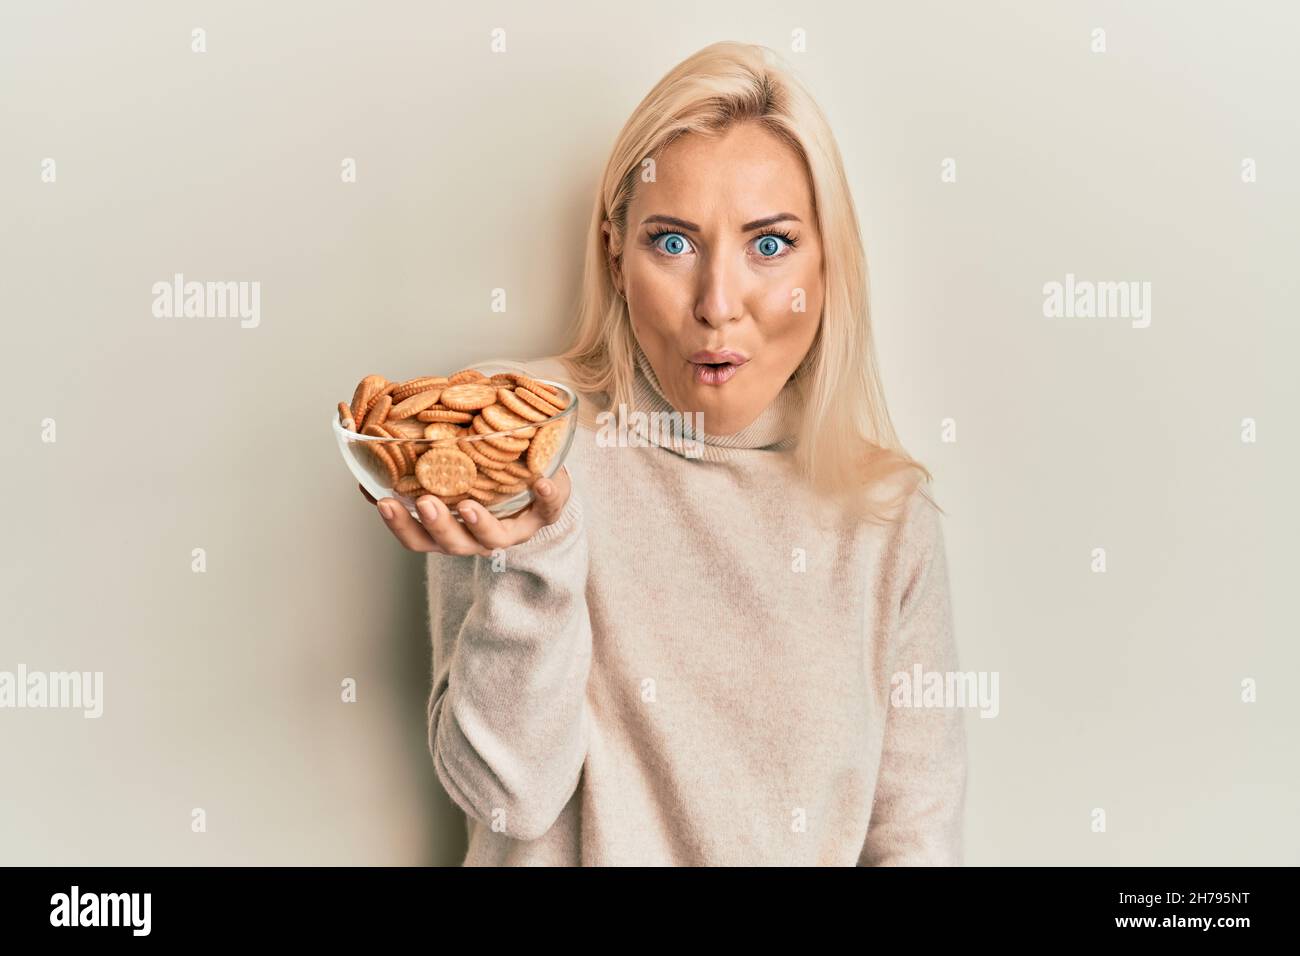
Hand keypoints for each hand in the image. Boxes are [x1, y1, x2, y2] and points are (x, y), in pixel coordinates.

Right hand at [360, 466, 571, 555]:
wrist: (540, 480)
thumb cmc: (486, 476)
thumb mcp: (451, 472)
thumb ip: (417, 464)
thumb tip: (369, 446)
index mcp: (451, 530)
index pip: (418, 538)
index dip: (400, 525)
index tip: (383, 502)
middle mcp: (478, 538)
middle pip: (452, 544)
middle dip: (436, 526)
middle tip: (425, 504)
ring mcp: (513, 529)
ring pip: (493, 537)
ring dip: (479, 522)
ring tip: (470, 505)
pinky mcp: (546, 513)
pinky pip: (548, 508)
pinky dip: (545, 495)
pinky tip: (542, 482)